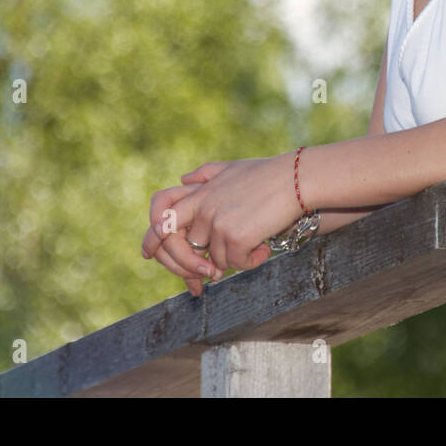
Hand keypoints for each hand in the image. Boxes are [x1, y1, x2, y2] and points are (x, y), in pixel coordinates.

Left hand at [142, 155, 301, 294]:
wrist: (297, 180)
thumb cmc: (269, 174)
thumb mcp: (232, 168)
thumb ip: (206, 174)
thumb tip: (183, 179)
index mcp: (200, 192)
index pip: (161, 212)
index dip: (152, 236)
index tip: (148, 254)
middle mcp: (204, 207)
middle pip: (185, 248)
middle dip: (191, 267)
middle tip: (209, 277)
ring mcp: (218, 222)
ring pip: (215, 260)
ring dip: (234, 259)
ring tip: (256, 243)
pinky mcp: (235, 236)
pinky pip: (235, 263)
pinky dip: (250, 261)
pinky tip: (264, 247)